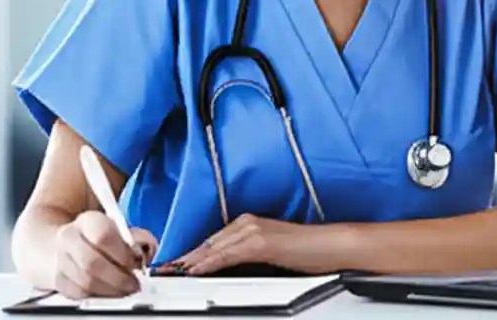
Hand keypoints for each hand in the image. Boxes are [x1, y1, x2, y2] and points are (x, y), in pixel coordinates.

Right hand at [53, 210, 157, 298]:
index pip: (103, 235)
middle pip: (92, 263)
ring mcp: (61, 261)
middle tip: (134, 283)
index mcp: (87, 221)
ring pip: (86, 282)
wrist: (60, 244)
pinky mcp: (60, 281)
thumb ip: (137, 237)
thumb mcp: (118, 226)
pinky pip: (80, 293)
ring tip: (125, 289)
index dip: (123, 253)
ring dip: (111, 290)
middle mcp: (69, 239)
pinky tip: (111, 291)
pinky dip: (100, 295)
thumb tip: (148, 250)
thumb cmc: (96, 236)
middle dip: (118, 277)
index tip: (136, 262)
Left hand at [163, 213, 342, 275]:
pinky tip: (198, 270)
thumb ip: (249, 256)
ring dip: (192, 261)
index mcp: (249, 223)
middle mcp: (248, 222)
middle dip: (185, 257)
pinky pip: (228, 254)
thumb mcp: (272, 252)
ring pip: (214, 247)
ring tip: (173, 272)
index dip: (191, 253)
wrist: (331, 245)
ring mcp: (254, 230)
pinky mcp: (261, 242)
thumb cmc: (308, 250)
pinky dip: (210, 263)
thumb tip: (229, 268)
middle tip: (165, 269)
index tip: (174, 264)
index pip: (213, 240)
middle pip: (208, 242)